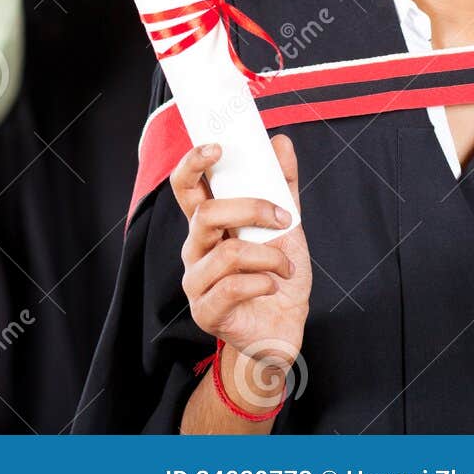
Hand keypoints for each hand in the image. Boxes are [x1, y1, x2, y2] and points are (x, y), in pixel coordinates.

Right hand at [173, 135, 309, 374]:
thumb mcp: (287, 227)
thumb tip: (281, 143)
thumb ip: (283, 186)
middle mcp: (195, 248)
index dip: (193, 163)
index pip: (186, 186)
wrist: (281, 330)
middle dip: (250, 209)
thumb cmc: (278, 276)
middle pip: (205, 214)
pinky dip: (263, 282)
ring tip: (285, 267)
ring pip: (227, 253)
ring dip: (268, 257)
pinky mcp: (205, 312)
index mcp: (208, 224)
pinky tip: (273, 286)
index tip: (217, 147)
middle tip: (282, 218)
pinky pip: (232, 287)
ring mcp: (196, 281)